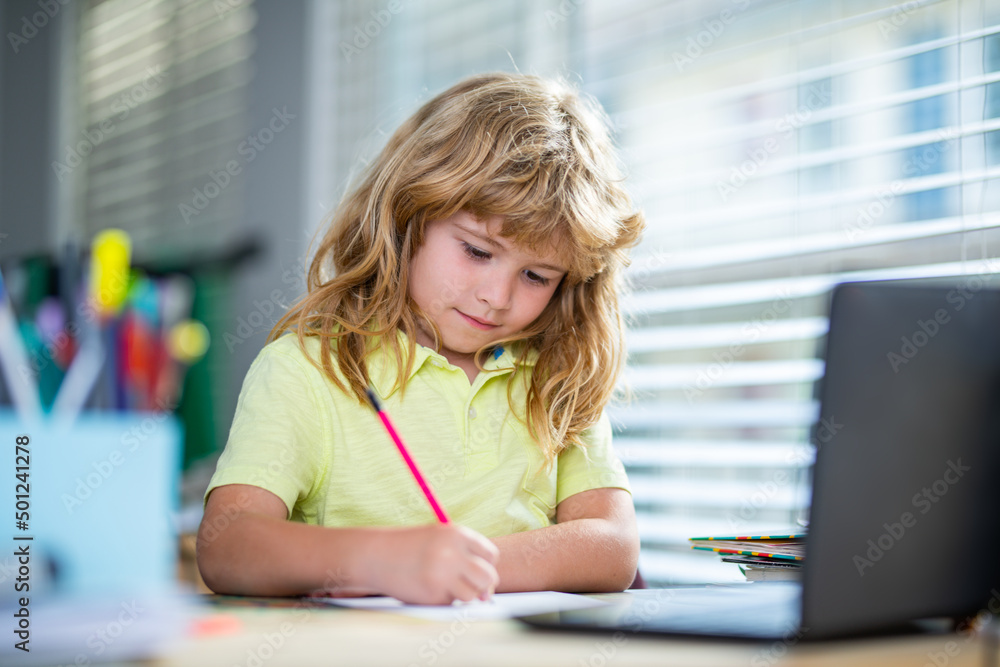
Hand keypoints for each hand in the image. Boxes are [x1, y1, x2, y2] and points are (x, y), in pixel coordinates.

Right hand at [365, 524, 498, 604]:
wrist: (376, 555)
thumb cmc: (411, 547)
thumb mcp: (439, 539)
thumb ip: (466, 557)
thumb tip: (487, 593)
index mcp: (457, 534)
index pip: (490, 555)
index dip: (485, 564)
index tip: (475, 568)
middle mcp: (452, 554)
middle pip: (487, 577)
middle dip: (483, 585)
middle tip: (470, 586)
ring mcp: (442, 576)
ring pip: (472, 595)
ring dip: (462, 594)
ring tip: (442, 584)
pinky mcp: (432, 595)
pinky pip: (451, 603)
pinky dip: (443, 599)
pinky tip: (426, 587)